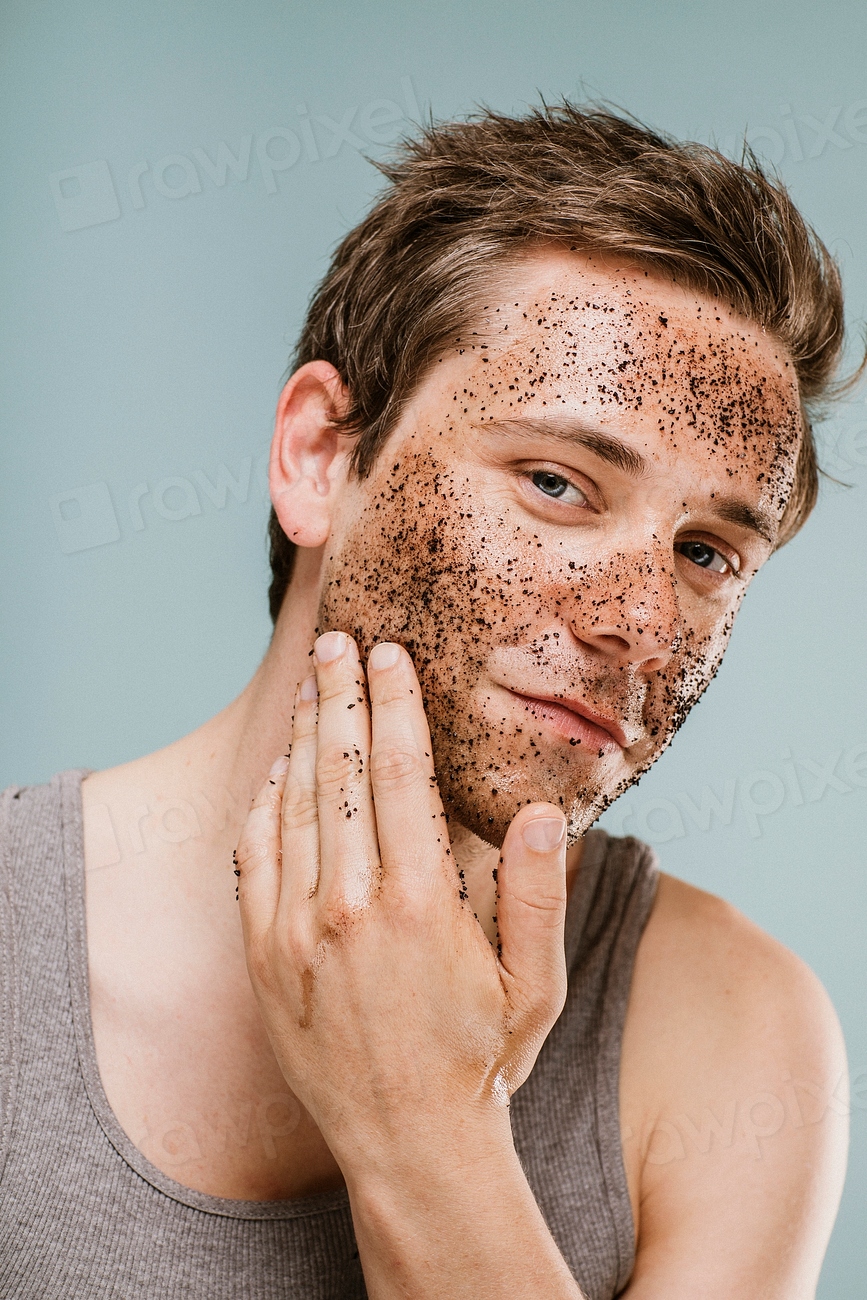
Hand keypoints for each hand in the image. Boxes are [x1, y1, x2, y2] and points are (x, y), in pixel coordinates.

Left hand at [235, 631, 568, 1177]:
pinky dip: (265, 803)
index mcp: (422, 901)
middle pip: (338, 771)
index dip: (394, 704)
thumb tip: (540, 809)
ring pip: (294, 805)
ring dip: (301, 737)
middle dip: (339, 696)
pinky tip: (278, 769)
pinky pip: (256, 858)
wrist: (407, 1143)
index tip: (390, 654)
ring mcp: (297, 931)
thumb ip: (536, 893)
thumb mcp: (535, 985)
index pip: (399, 773)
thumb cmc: (481, 1060)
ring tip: (310, 687)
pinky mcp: (263, 956)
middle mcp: (352, 906)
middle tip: (338, 642)